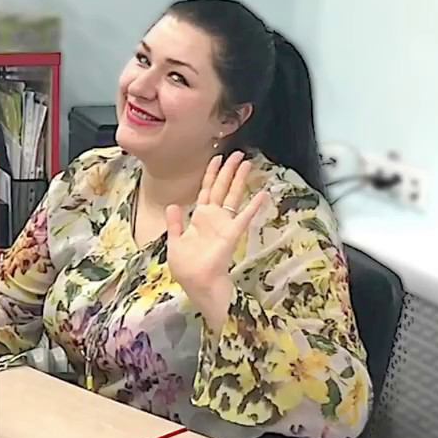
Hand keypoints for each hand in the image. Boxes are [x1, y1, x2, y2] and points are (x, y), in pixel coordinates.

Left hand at [167, 152, 267, 330]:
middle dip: (229, 170)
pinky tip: (263, 194)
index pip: (206, 190)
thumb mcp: (175, 243)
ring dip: (240, 180)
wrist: (198, 284)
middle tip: (238, 153)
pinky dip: (254, 206)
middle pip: (222, 188)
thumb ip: (175, 224)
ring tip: (248, 163)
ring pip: (233, 196)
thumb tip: (173, 205)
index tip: (217, 158)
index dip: (211, 174)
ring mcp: (224, 224)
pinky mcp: (231, 234)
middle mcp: (214, 218)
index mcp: (199, 218)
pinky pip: (244, 217)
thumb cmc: (187, 268)